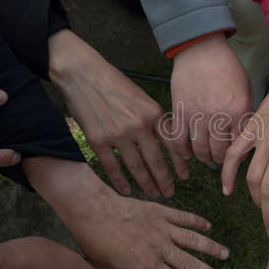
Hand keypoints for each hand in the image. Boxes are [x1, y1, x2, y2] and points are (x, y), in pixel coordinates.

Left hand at [26, 158, 231, 268]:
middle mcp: (160, 248)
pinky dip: (198, 221)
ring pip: (194, 239)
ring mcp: (163, 228)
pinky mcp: (161, 211)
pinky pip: (184, 217)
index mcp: (147, 265)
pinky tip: (208, 226)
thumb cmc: (96, 243)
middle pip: (192, 265)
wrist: (94, 210)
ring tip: (226, 255)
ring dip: (212, 248)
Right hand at [49, 30, 174, 198]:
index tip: (185, 176)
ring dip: (146, 183)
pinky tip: (127, 190)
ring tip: (153, 194)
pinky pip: (112, 167)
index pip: (172, 144)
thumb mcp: (142, 98)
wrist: (83, 74)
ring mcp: (118, 135)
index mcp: (153, 113)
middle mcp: (139, 126)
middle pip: (156, 160)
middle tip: (170, 193)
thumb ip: (154, 119)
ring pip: (136, 167)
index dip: (179, 163)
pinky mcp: (98, 141)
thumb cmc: (115, 84)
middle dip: (164, 180)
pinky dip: (120, 181)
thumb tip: (166, 142)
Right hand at [167, 33, 252, 168]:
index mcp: (239, 111)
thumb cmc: (227, 67)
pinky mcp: (180, 113)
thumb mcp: (246, 89)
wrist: (202, 50)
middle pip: (219, 153)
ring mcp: (197, 116)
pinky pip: (179, 141)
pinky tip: (187, 153)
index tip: (235, 155)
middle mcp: (219, 117)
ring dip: (203, 157)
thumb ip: (247, 114)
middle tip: (219, 157)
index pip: (239, 145)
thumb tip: (245, 137)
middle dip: (220, 159)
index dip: (237, 154)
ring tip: (205, 155)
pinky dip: (182, 151)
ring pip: (200, 150)